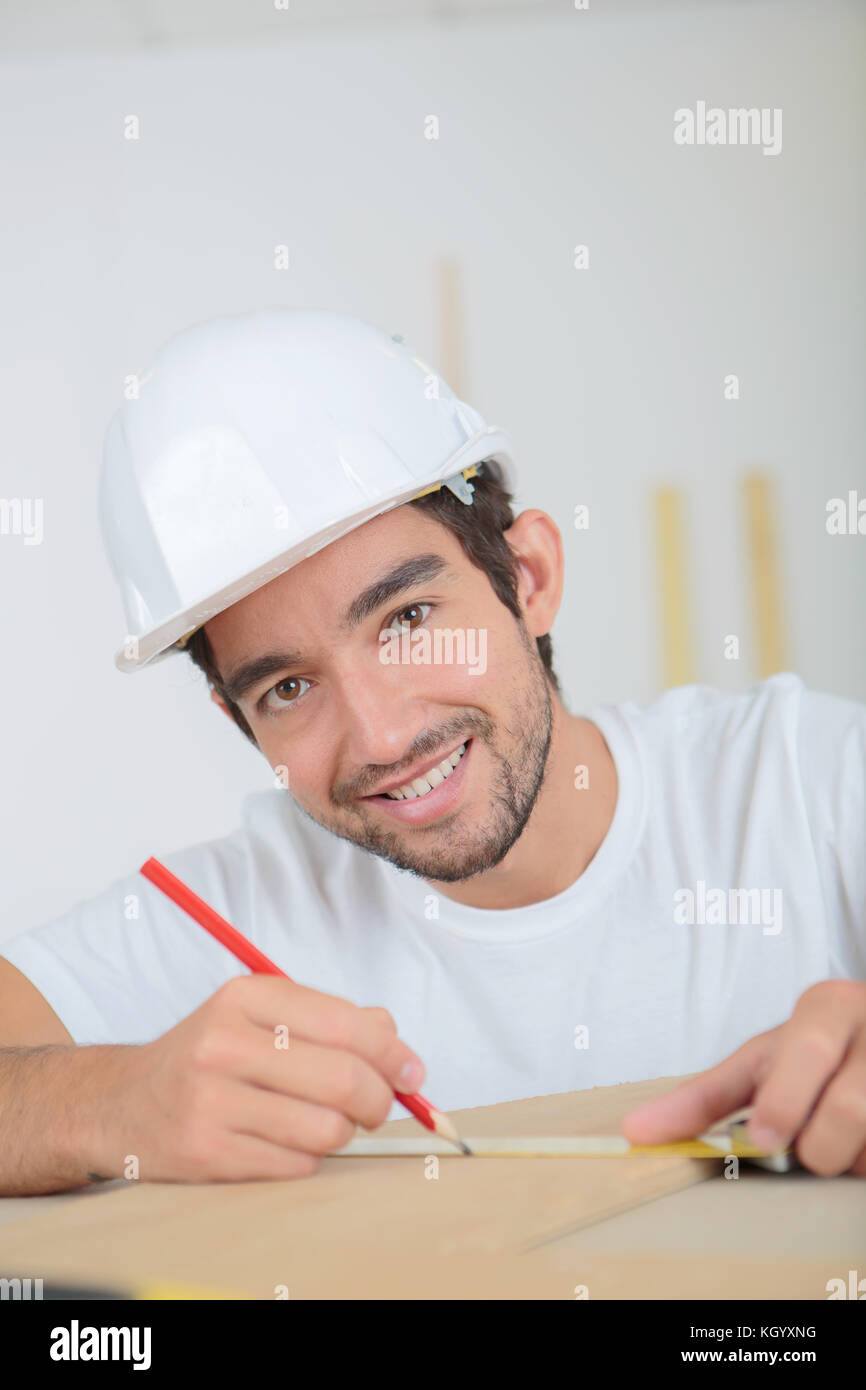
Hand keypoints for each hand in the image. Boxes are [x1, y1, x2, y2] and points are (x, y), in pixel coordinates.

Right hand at [86, 975, 425, 1181]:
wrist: (120, 1103)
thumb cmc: (207, 1056)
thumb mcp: (259, 1016)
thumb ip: (328, 1018)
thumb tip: (391, 1032)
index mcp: (245, 997)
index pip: (345, 1023)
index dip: (393, 1053)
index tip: (413, 1073)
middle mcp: (224, 1043)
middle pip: (342, 1077)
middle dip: (378, 1099)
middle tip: (380, 1107)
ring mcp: (211, 1100)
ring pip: (325, 1128)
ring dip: (341, 1133)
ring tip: (325, 1124)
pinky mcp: (206, 1152)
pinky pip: (294, 1164)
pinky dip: (307, 1158)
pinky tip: (286, 1142)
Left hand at [621, 980, 865, 1175]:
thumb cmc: (813, 1055)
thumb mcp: (761, 1061)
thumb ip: (703, 1097)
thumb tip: (635, 1133)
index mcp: (827, 1006)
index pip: (807, 1047)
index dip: (783, 1102)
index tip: (761, 1139)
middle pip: (849, 1107)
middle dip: (818, 1148)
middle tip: (804, 1150)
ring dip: (850, 1160)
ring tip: (838, 1144)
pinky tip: (861, 1147)